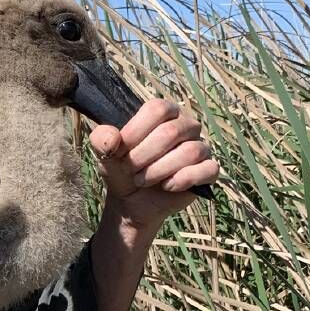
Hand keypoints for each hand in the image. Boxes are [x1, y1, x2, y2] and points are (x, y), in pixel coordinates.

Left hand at [89, 99, 219, 232]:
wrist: (131, 201)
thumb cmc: (121, 169)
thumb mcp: (104, 153)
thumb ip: (101, 140)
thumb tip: (112, 138)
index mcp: (163, 112)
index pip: (157, 109)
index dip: (136, 132)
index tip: (119, 151)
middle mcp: (185, 125)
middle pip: (171, 132)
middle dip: (143, 156)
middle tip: (130, 170)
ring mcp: (200, 147)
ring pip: (189, 151)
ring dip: (159, 170)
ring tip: (143, 180)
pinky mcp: (208, 170)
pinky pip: (207, 169)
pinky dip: (182, 180)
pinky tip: (166, 186)